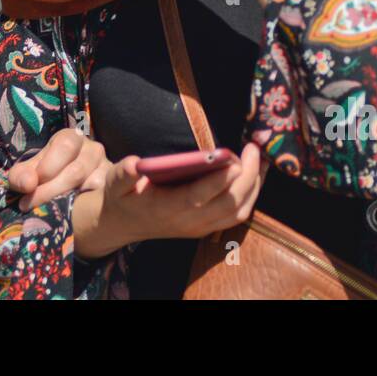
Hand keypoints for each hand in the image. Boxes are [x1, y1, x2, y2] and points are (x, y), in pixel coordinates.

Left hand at [7, 127, 109, 211]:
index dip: (48, 167)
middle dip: (50, 190)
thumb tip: (29, 184)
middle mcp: (93, 149)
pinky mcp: (112, 188)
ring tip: (47, 210)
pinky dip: (82, 208)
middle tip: (31, 205)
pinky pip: (100, 198)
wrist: (64, 189)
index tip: (31, 185)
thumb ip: (20, 176)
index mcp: (71, 138)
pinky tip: (68, 213)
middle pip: (76, 171)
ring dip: (64, 201)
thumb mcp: (27, 173)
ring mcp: (106, 168)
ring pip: (90, 186)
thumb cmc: (44, 174)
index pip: (65, 147)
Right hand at [74, 142, 267, 257]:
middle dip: (247, 176)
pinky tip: (255, 172)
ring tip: (261, 157)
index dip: (217, 181)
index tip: (233, 160)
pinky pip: (238, 214)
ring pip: (239, 211)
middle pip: (227, 204)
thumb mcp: (115, 183)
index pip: (197, 197)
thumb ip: (123, 174)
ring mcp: (201, 227)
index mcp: (166, 208)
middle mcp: (188, 221)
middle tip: (253, 148)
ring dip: (254, 185)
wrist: (123, 224)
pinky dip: (252, 194)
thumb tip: (135, 163)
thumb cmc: (122, 197)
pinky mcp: (208, 226)